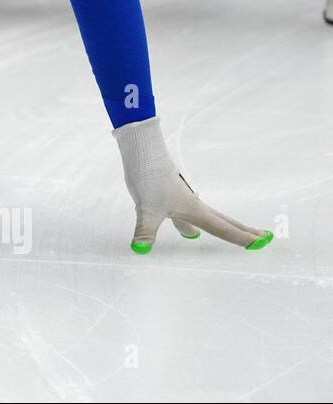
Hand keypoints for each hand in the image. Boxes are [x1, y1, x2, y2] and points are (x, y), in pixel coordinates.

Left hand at [113, 117, 272, 254]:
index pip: (223, 229)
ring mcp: (183, 199)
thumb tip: (140, 249)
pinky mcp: (171, 194)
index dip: (242, 238)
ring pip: (206, 217)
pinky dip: (194, 224)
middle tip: (263, 236)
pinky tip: (187, 229)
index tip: (261, 243)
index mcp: (195, 210)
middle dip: (242, 230)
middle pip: (223, 221)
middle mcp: (193, 205)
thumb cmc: (150, 180)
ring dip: (221, 226)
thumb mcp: (147, 210)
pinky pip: (188, 214)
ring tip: (229, 232)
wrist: (143, 153)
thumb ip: (145, 231)